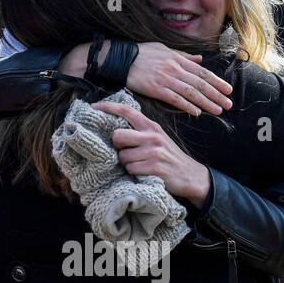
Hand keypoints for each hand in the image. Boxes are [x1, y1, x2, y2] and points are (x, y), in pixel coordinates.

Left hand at [94, 100, 211, 206]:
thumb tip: (113, 130)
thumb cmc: (168, 157)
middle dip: (117, 147)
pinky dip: (134, 173)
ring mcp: (154, 151)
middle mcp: (152, 136)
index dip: (108, 107)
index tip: (93, 107)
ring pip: (123, 156)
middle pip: (118, 136)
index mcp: (151, 126)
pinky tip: (144, 173)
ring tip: (139, 165)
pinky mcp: (154, 167)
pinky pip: (131, 169)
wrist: (190, 175)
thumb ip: (139, 131)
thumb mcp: (157, 137)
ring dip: (127, 164)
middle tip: (126, 152)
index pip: (127, 110)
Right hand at [127, 42, 231, 115]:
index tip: (228, 90)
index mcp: (178, 59)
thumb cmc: (142, 53)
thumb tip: (200, 59)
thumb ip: (183, 56)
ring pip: (191, 92)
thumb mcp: (165, 49)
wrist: (122, 58)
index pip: (202, 72)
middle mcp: (175, 69)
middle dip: (216, 94)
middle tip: (228, 104)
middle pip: (200, 83)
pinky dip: (187, 106)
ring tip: (218, 110)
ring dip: (206, 102)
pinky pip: (175, 99)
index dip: (217, 82)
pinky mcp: (156, 89)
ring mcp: (166, 79)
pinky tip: (196, 112)